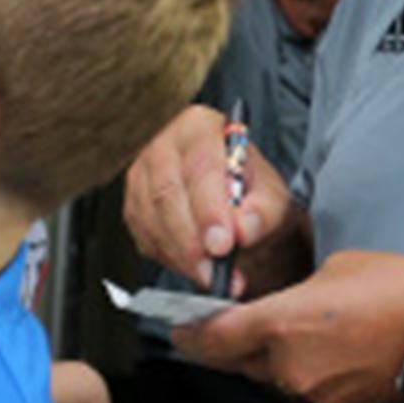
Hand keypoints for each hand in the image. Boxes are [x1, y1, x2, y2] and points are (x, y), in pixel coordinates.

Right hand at [122, 106, 297, 294]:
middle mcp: (163, 145)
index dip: (210, 210)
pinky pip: (144, 237)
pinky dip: (169, 259)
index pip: (200, 168)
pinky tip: (193, 265)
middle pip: (167, 194)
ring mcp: (141, 175)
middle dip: (191, 241)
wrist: (231, 198)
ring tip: (212, 275)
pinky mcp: (133, 206)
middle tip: (215, 271)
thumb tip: (244, 229)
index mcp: (199, 127)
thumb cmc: (247, 187)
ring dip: (181, 256)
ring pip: (151, 220)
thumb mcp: (270, 193)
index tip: (223, 244)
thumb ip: (263, 210)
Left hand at [173, 250, 403, 402]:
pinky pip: (305, 385)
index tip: (177, 331)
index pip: (214, 339)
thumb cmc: (394, 289)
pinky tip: (333, 347)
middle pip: (238, 361)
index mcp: (280, 323)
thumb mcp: (331, 269)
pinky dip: (307, 369)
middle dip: (230, 346)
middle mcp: (289, 364)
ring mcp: (313, 389)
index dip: (189, 336)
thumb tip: (284, 309)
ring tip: (305, 329)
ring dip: (275, 357)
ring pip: (274, 374)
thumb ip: (293, 294)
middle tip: (228, 328)